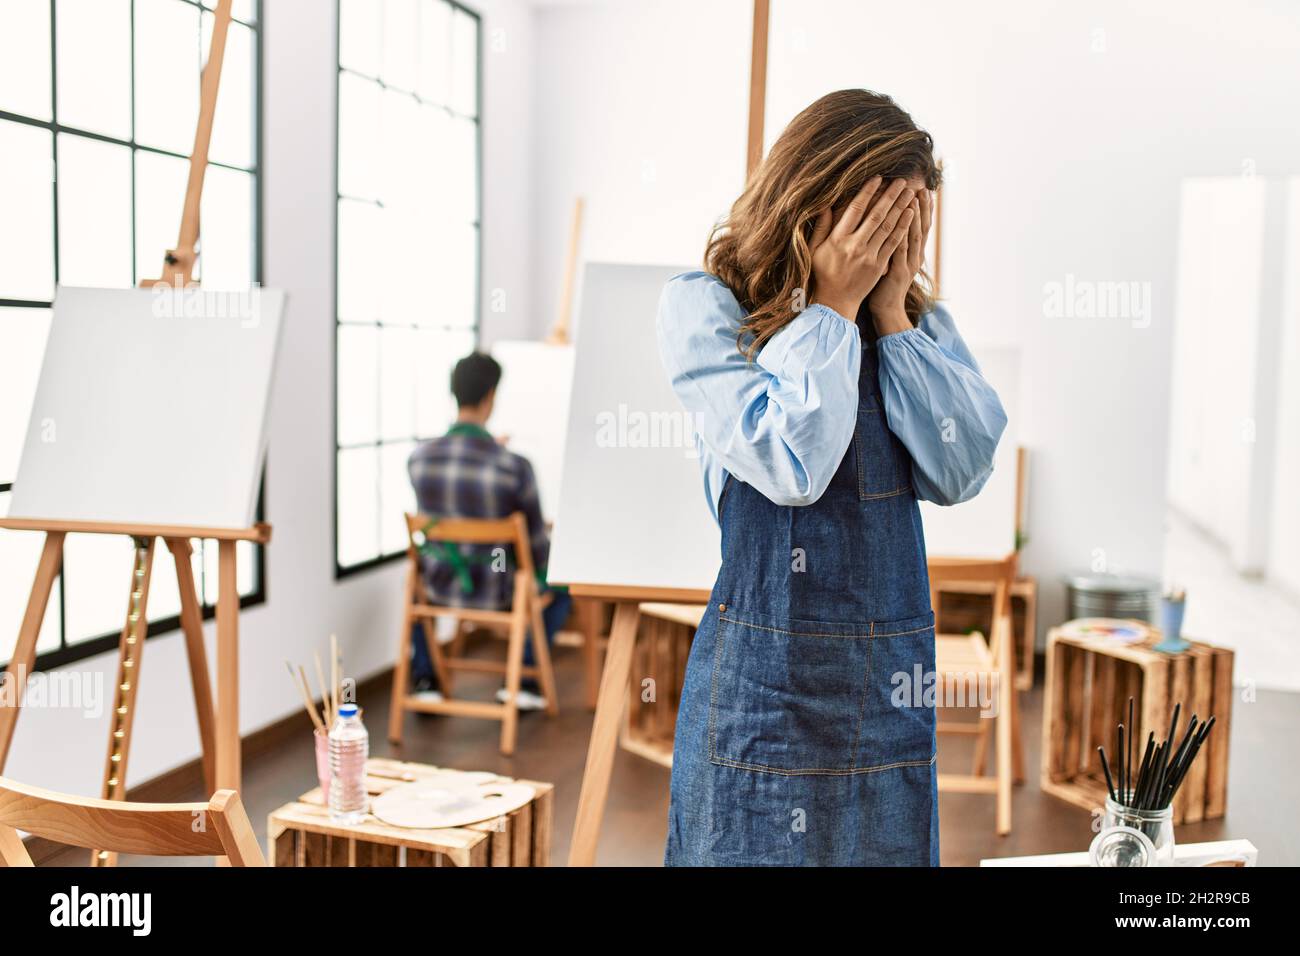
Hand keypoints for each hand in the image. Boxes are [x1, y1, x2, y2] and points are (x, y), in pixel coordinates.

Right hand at [809, 177, 915, 320]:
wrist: (835, 303)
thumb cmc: (822, 274)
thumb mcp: (814, 250)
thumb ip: (821, 227)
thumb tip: (825, 204)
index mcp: (838, 240)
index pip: (855, 210)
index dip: (868, 192)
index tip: (878, 178)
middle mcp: (854, 246)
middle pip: (876, 215)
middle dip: (890, 196)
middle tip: (903, 181)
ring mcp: (868, 257)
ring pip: (888, 227)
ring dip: (901, 208)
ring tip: (910, 193)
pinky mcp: (878, 266)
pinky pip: (893, 243)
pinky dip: (903, 228)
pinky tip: (911, 215)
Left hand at [869, 188, 932, 334]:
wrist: (886, 311)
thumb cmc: (882, 285)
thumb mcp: (890, 262)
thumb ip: (891, 244)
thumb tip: (888, 225)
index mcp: (912, 253)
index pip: (920, 226)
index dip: (923, 209)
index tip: (923, 191)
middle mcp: (914, 256)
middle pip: (921, 227)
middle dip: (922, 207)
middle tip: (923, 187)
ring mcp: (907, 264)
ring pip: (914, 235)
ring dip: (915, 215)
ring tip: (915, 197)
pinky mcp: (898, 272)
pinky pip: (900, 249)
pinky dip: (904, 234)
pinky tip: (904, 221)